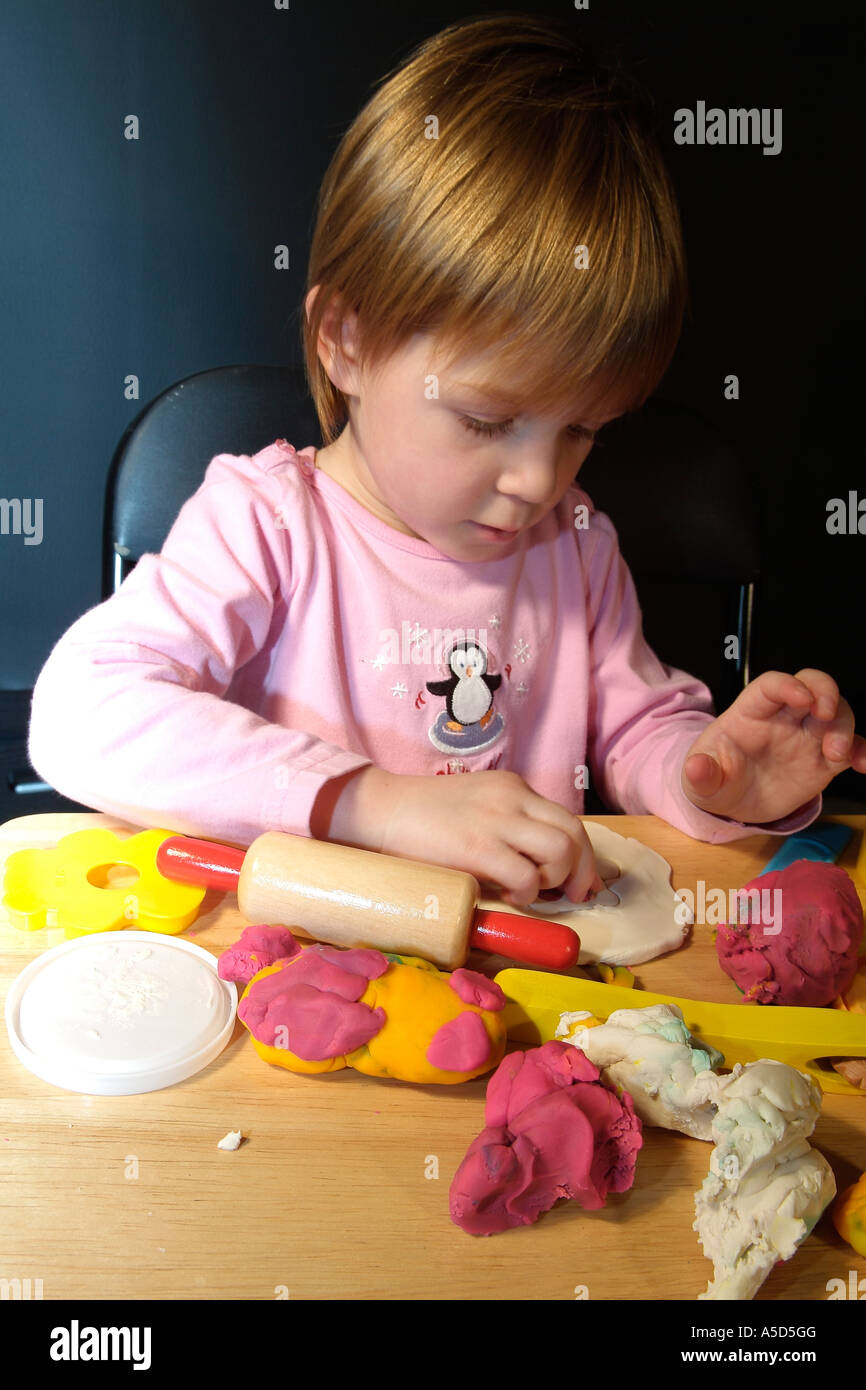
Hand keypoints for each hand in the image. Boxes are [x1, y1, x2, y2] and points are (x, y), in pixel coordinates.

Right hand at [326, 765, 603, 907]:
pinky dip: (527, 893)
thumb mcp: (476, 806)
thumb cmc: (421, 816)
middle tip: (570, 896)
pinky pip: (526, 875)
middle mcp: (513, 798)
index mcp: (513, 788)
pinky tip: (508, 895)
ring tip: (530, 890)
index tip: (580, 881)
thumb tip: (537, 864)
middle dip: (582, 872)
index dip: (584, 855)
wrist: (378, 809)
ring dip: (555, 879)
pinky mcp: (478, 847)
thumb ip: (506, 823)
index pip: (569, 818)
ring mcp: (497, 820)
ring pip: (561, 851)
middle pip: (575, 833)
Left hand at [681, 668, 865, 823]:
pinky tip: (863, 763)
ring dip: (843, 727)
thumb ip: (700, 774)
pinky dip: (861, 751)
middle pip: (812, 685)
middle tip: (826, 712)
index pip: (771, 686)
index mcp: (751, 712)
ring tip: (836, 754)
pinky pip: (850, 748)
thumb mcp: (701, 781)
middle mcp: (784, 718)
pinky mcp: (823, 759)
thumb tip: (696, 769)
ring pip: (836, 714)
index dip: (787, 685)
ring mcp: (806, 736)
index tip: (800, 697)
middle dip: (825, 691)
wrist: (733, 802)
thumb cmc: (717, 778)